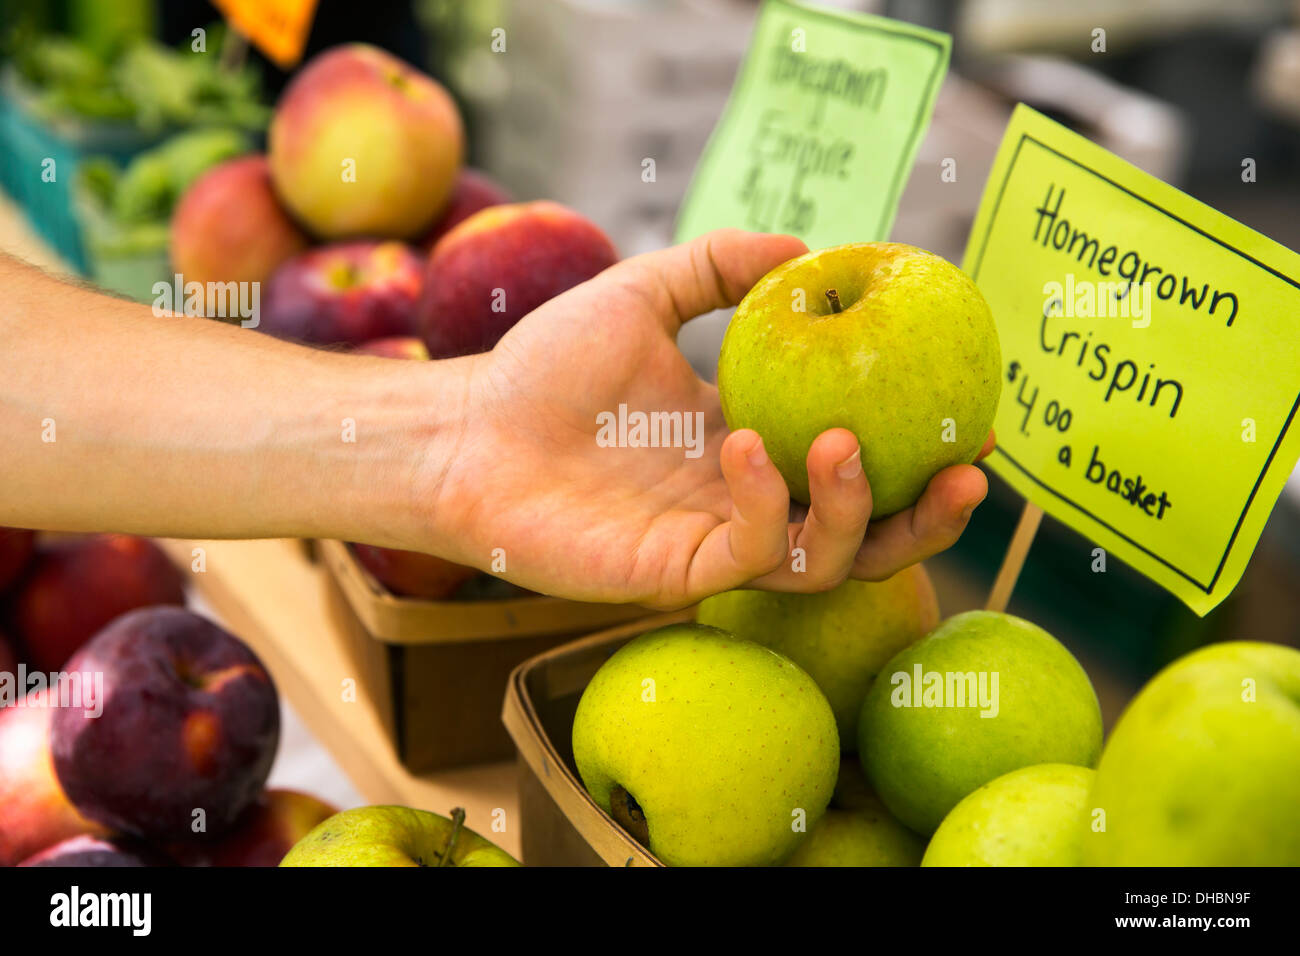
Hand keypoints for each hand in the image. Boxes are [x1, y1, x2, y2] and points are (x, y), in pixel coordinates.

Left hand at [420, 229, 991, 608]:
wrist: (465, 427)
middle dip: (928, 516)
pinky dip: (765, 502)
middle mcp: (748, 501)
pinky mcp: (676, 575)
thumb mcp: (643, 293)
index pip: (856, 461)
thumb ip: (719, 266)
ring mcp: (715, 543)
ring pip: (822, 560)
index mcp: (753, 442)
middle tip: (969, 468)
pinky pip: (748, 552)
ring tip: (842, 442)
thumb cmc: (543, 366)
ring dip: (854, 510)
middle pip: (865, 532)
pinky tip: (748, 444)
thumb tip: (807, 246)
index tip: (974, 414)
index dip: (921, 449)